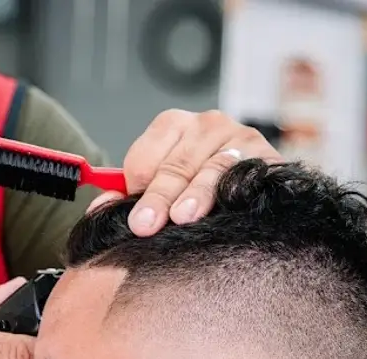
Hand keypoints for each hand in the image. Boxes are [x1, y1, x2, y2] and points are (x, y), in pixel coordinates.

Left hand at [89, 109, 280, 235]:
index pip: (145, 157)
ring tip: (183, 216)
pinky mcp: (267, 156)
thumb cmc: (202, 183)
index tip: (131, 217)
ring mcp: (239, 137)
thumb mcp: (164, 184)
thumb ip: (130, 196)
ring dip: (196, 194)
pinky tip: (229, 209)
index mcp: (173, 126)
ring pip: (212, 168)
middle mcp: (206, 125)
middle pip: (175, 165)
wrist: (262, 183)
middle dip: (157, 198)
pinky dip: (236, 192)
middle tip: (144, 225)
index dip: (136, 189)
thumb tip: (99, 210)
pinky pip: (248, 175)